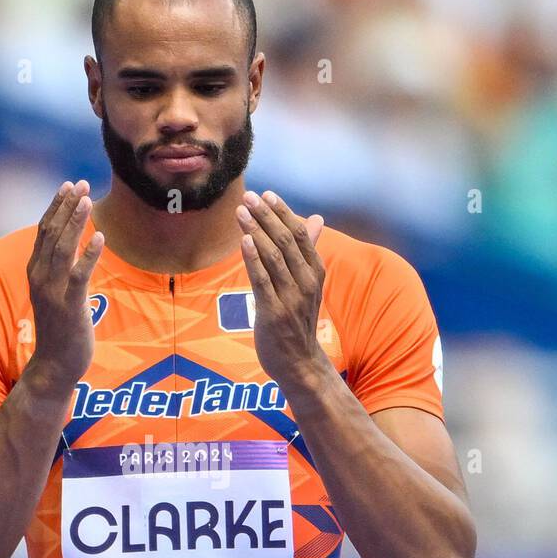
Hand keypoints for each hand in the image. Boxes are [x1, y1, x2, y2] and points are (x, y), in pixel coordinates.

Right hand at [24, 180, 103, 389]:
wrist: (54, 366)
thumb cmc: (59, 329)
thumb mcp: (54, 294)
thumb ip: (59, 270)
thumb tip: (73, 245)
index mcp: (36, 272)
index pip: (44, 231)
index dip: (56, 206)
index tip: (69, 185)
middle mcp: (41, 278)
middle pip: (51, 233)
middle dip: (66, 206)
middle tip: (79, 183)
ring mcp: (54, 292)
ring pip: (62, 249)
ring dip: (74, 222)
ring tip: (86, 200)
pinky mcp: (70, 307)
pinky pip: (79, 275)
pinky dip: (88, 254)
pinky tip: (100, 237)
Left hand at [235, 190, 325, 392]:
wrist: (299, 363)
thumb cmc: (298, 321)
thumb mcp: (308, 284)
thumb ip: (308, 251)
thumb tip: (316, 219)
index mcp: (316, 273)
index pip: (301, 235)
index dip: (283, 212)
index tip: (266, 194)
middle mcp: (306, 283)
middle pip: (286, 241)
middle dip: (266, 216)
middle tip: (248, 197)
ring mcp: (291, 298)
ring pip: (274, 256)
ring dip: (256, 230)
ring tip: (241, 211)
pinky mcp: (274, 313)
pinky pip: (263, 280)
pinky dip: (254, 258)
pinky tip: (244, 240)